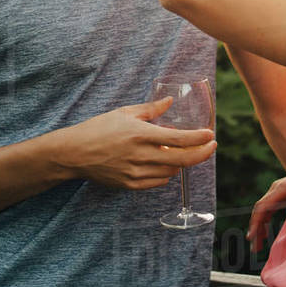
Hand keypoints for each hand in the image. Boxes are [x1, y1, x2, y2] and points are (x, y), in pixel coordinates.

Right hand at [57, 97, 216, 190]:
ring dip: (182, 163)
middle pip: (182, 160)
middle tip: (211, 147)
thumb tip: (170, 101)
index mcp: (141, 134)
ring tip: (183, 152)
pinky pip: (158, 182)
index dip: (199, 139)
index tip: (210, 135)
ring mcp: (136, 173)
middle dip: (202, 154)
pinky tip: (166, 164)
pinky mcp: (130, 185)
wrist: (74, 153)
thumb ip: (151, 109)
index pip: (179, 139)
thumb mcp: (124, 113)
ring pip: (171, 172)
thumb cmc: (98, 129)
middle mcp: (141, 155)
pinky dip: (166, 173)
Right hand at [246, 169, 285, 251]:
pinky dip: (263, 221)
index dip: (255, 224)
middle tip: (254, 249)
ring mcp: (277, 189)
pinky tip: (264, 234)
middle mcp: (276, 188)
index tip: (251, 238)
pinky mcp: (281, 192)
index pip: (261, 208)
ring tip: (257, 246)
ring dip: (258, 227)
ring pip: (262, 210)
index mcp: (281, 189)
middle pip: (259, 210)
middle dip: (255, 230)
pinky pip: (267, 208)